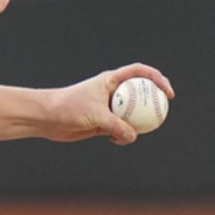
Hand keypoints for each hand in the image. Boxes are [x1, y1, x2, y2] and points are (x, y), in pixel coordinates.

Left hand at [52, 63, 173, 144]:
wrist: (48, 117)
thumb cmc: (69, 108)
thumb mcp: (96, 115)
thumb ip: (117, 126)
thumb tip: (133, 136)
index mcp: (111, 80)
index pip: (140, 72)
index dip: (157, 79)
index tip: (167, 93)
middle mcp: (112, 92)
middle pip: (140, 93)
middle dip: (154, 103)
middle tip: (163, 114)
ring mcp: (108, 108)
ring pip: (132, 115)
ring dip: (137, 124)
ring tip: (140, 131)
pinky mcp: (103, 123)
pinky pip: (121, 129)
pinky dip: (123, 136)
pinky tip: (117, 141)